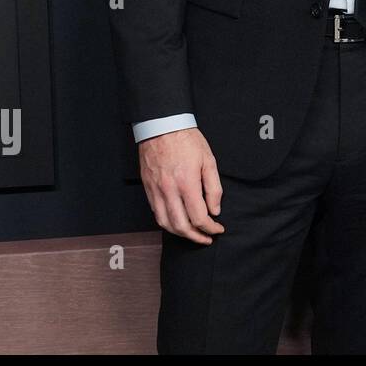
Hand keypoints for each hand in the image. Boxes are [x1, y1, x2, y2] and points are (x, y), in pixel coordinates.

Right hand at [138, 127, 224, 244]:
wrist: (162, 126)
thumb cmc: (187, 141)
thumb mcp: (209, 160)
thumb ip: (214, 188)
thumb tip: (215, 210)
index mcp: (187, 183)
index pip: (199, 217)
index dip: (211, 228)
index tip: (218, 229)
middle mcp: (169, 190)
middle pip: (181, 226)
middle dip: (196, 237)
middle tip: (207, 239)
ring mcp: (156, 191)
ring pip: (165, 223)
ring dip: (180, 234)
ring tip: (193, 235)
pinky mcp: (148, 189)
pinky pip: (156, 213)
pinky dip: (167, 223)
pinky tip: (178, 223)